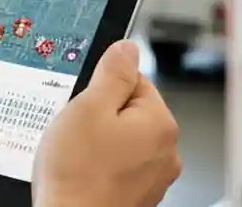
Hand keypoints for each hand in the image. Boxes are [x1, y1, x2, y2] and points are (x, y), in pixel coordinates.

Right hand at [33, 40, 180, 206]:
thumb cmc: (77, 172)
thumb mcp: (87, 106)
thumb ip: (112, 73)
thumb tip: (127, 49)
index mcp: (159, 124)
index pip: (135, 81)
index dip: (101, 87)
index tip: (84, 102)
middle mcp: (165, 151)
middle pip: (128, 111)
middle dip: (98, 115)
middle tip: (75, 129)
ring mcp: (153, 176)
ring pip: (120, 139)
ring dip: (97, 141)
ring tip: (75, 153)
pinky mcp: (137, 193)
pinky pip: (117, 165)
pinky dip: (98, 164)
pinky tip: (80, 170)